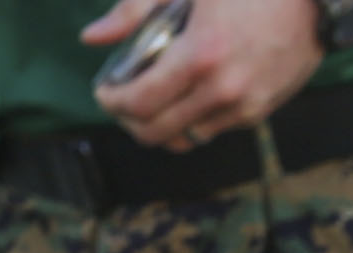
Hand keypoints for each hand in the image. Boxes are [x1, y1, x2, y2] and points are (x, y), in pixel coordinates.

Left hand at [88, 0, 325, 150]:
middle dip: (129, 119)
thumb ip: (136, 8)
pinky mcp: (260, 111)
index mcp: (201, 54)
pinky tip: (191, 96)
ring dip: (160, 126)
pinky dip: (193, 120)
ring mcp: (243, 105)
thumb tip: (92, 37)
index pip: (139, 103)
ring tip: (154, 103)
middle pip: (154, 131)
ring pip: (183, 139)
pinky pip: (213, 130)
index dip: (112, 101)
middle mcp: (222, 88)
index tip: (105, 89)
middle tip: (123, 100)